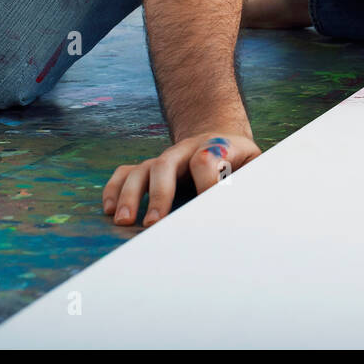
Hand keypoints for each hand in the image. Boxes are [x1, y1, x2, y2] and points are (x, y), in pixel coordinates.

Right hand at [102, 131, 261, 226]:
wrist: (222, 140)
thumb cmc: (241, 161)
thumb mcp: (255, 165)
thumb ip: (251, 180)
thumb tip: (251, 206)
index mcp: (217, 147)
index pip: (206, 159)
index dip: (206, 183)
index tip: (206, 208)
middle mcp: (186, 150)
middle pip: (166, 163)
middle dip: (160, 194)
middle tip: (154, 223)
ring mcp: (166, 158)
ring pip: (141, 169)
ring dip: (130, 195)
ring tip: (124, 222)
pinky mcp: (149, 168)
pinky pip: (125, 172)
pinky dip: (114, 188)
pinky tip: (108, 209)